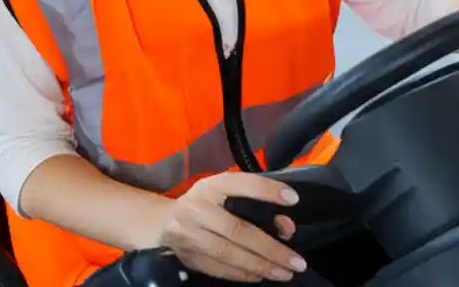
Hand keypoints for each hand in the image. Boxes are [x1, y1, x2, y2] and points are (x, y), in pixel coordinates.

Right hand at [157, 172, 307, 282]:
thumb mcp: (223, 195)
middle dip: (271, 248)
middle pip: (238, 230)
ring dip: (261, 266)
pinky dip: (243, 274)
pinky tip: (261, 275)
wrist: (161, 224)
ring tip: (285, 273)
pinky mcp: (186, 256)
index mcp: (209, 186)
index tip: (293, 198)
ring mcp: (187, 235)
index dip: (266, 190)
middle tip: (297, 262)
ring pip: (228, 254)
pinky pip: (219, 269)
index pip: (240, 184)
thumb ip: (253, 203)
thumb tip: (285, 227)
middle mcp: (196, 208)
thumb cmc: (204, 205)